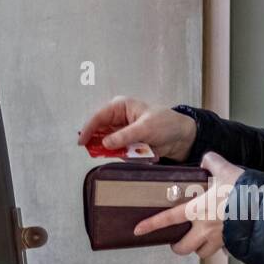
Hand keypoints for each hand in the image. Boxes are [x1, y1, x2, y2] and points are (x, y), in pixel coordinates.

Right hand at [77, 96, 197, 161]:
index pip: (98, 117)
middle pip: (101, 133)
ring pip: (110, 146)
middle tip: (115, 151)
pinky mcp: (128, 145)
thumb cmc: (165, 124)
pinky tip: (146, 152)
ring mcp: (122, 133)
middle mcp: (118, 119)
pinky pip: (120, 153)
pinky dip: (130, 156)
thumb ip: (124, 136)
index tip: (82, 143)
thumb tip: (105, 144)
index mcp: (120, 107)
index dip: (88, 130)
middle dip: (106, 145)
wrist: (181, 137)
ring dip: (122, 151)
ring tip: (140, 150)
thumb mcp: (145, 128)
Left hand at [132, 152, 243, 258]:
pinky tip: (223, 238)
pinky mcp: (233, 243)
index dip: (151, 225)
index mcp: (198, 210)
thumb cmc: (244, 189)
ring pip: (203, 253)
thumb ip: (212, 162)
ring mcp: (220, 238)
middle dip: (178, 247)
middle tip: (177, 240)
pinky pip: (223, 251)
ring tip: (200, 240)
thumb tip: (206, 160)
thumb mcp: (226, 169)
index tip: (138, 230)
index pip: (169, 219)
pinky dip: (220, 247)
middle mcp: (205, 228)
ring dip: (199, 249)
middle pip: (183, 248)